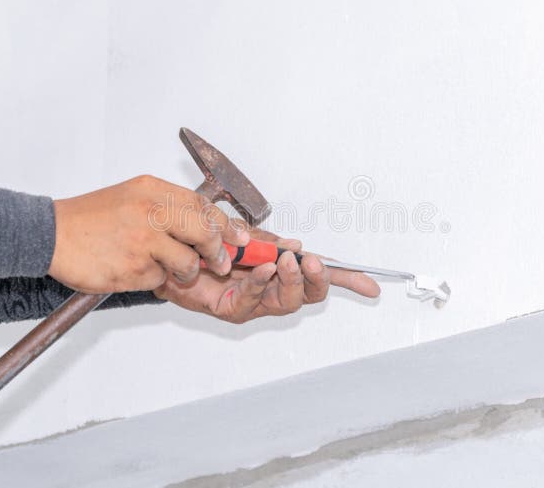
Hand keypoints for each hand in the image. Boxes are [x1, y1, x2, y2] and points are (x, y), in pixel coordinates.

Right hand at [47, 175, 248, 293]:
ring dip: (183, 271)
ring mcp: (142, 242)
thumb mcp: (133, 196)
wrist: (49, 234)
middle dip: (218, 251)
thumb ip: (168, 206)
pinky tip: (133, 269)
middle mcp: (150, 212)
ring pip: (187, 262)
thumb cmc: (91, 218)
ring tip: (164, 267)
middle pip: (205, 233)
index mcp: (152, 190)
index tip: (241, 237)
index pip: (203, 206)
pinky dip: (153, 279)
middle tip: (221, 262)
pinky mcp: (133, 269)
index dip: (226, 224)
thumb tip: (206, 222)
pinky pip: (160, 280)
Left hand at [153, 230, 380, 323]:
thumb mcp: (245, 233)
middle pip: (311, 294)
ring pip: (286, 301)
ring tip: (286, 261)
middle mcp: (273, 289)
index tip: (370, 284)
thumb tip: (298, 245)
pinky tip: (261, 269)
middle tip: (312, 260)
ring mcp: (255, 302)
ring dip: (291, 280)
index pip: (320, 275)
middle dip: (318, 278)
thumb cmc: (210, 247)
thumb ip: (269, 240)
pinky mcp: (233, 310)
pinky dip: (259, 282)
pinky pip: (252, 299)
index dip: (346, 280)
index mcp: (283, 269)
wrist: (172, 256)